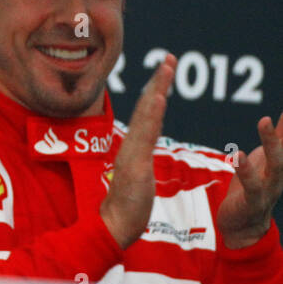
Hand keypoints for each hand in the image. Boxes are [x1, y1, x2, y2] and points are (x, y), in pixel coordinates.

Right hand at [99, 54, 174, 248]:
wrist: (114, 225)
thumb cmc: (126, 206)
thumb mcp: (135, 178)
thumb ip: (137, 162)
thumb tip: (138, 153)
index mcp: (135, 146)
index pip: (148, 112)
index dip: (156, 89)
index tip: (165, 69)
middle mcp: (132, 144)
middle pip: (147, 106)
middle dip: (159, 80)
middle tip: (170, 57)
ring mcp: (133, 152)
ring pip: (147, 115)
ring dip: (158, 89)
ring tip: (167, 69)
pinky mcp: (135, 163)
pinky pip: (146, 135)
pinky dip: (152, 114)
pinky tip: (159, 98)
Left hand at [217, 110, 282, 248]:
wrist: (244, 226)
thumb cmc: (253, 187)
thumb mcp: (265, 160)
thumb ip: (275, 140)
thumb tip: (274, 117)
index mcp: (281, 162)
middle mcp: (280, 174)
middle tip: (280, 110)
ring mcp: (269, 187)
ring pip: (276, 164)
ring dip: (272, 142)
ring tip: (265, 120)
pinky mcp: (252, 200)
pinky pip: (252, 185)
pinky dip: (246, 170)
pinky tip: (239, 154)